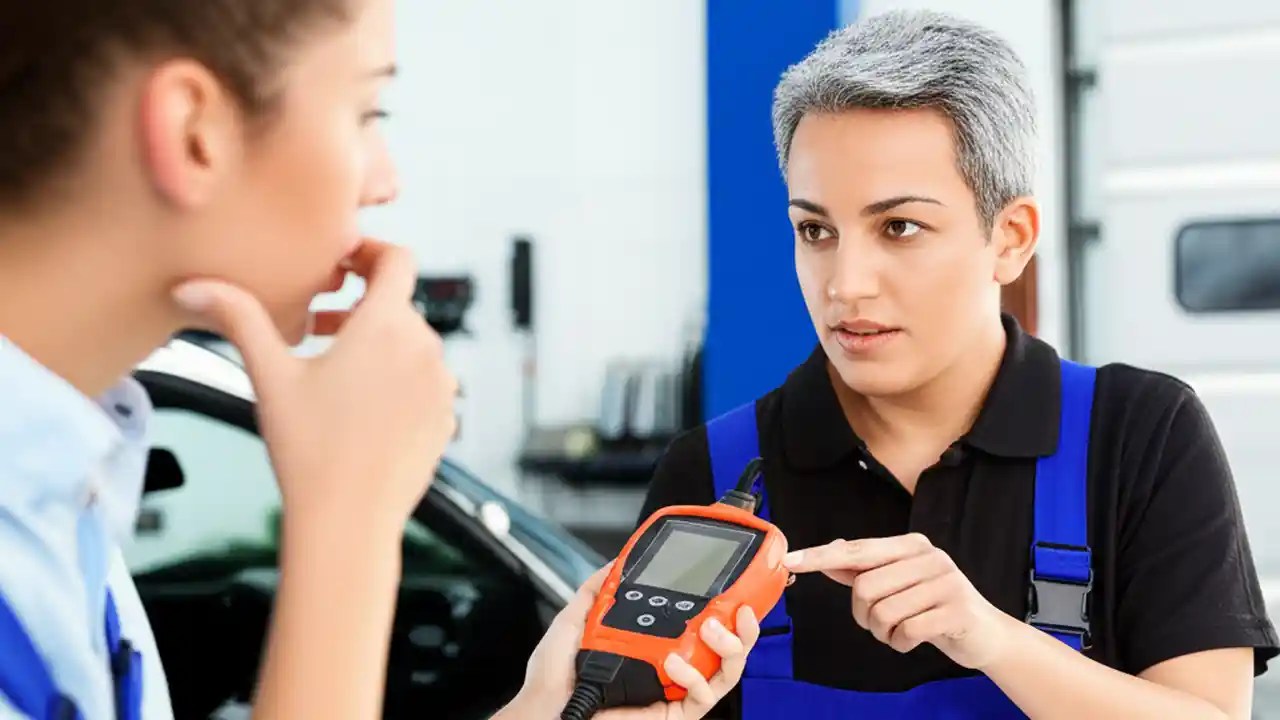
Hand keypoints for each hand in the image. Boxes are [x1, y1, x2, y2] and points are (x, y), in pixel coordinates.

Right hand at [172, 239, 456, 530]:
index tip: (339, 263)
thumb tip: (190, 287)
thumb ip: (238, 319)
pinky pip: (423, 382)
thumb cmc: (308, 449)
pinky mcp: (446, 418)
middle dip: (361, 306)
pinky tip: (360, 406)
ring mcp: (442, 386)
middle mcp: (426, 349)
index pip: (398, 259)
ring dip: (379, 344)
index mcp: (388, 326)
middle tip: (319, 324)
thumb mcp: (270, 376)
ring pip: (413, 345)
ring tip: (335, 367)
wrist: (349, 521)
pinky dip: (397, 380)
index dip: (369, 251)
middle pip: (400, 305)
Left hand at [503, 564, 759, 719]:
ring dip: (730, 647)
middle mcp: (676, 668)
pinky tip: (674, 662)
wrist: (543, 708)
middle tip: (740, 608)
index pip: (706, 626)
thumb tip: (618, 562)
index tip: (739, 586)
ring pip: (728, 673)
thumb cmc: (556, 677)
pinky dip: (695, 677)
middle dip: (746, 629)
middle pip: (730, 649)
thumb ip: (598, 590)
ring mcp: (677, 692)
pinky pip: (703, 698)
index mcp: (661, 645)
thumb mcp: (576, 620)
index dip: (729, 609)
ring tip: (711, 628)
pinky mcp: (675, 714)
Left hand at [784, 533, 1010, 669]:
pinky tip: (913, 640)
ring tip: (899, 630)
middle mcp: (929, 557)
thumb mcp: (900, 583)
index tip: (791, 561)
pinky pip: (905, 631)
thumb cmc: (934, 606)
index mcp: (911, 545)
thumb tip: (828, 555)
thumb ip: (865, 569)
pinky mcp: (955, 610)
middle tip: (879, 622)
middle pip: (864, 586)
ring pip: (882, 611)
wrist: (985, 633)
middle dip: (863, 614)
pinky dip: (901, 643)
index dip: (821, 556)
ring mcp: (945, 582)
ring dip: (882, 632)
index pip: (857, 550)